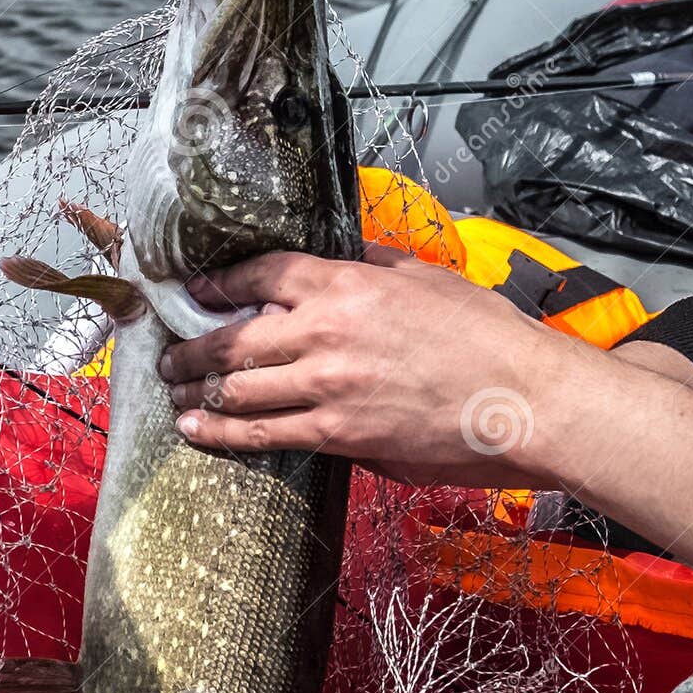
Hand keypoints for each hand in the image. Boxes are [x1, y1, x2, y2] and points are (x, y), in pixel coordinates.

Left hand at [159, 246, 581, 486]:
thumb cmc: (487, 335)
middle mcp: (325, 331)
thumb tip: (340, 258)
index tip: (197, 292)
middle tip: (170, 353)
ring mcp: (328, 387)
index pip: (260, 274)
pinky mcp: (340, 434)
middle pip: (231, 339)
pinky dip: (220, 434)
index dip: (218, 284)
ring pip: (236, 391)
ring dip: (195, 392)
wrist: (522, 397)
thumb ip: (373, 263)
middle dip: (191, 346)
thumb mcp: (428, 277)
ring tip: (176, 392)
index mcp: (347, 283)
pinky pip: (263, 435)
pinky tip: (197, 430)